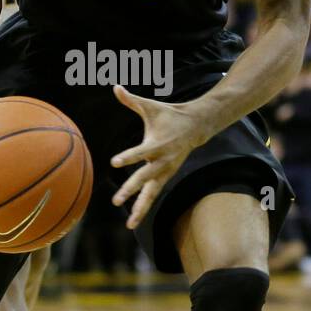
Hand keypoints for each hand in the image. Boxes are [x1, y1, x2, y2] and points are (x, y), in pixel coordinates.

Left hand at [110, 85, 203, 229]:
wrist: (196, 126)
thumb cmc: (168, 115)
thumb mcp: (150, 106)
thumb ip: (131, 100)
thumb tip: (116, 87)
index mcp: (157, 144)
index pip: (140, 153)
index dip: (128, 157)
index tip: (114, 163)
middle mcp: (162, 161)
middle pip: (145, 178)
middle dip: (131, 189)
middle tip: (116, 200)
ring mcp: (165, 171)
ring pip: (152, 193)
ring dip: (140, 208)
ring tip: (128, 223)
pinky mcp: (165, 177)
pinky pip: (154, 194)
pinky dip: (144, 207)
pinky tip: (133, 220)